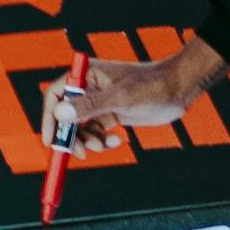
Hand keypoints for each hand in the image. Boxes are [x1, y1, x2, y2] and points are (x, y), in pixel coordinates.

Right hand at [64, 39, 225, 143]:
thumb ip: (90, 105)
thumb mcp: (121, 98)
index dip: (49, 117)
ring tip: (106, 145)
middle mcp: (89, 88)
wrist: (179, 89)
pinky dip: (102, 140)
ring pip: (81, 127)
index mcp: (86, 75)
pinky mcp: (111, 114)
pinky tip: (117, 141)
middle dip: (72, 136)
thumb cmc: (152, 86)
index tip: (50, 140)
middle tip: (81, 153)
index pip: (56, 94)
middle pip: (66, 115)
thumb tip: (60, 114)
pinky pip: (96, 132)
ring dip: (89, 141)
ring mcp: (100, 102)